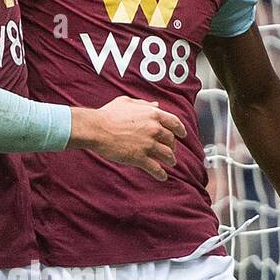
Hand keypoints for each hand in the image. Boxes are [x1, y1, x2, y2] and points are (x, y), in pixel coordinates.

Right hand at [69, 98, 185, 181]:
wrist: (96, 128)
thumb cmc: (108, 114)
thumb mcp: (127, 102)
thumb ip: (144, 104)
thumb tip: (156, 105)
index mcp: (153, 114)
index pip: (174, 123)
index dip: (180, 130)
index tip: (182, 134)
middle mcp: (154, 129)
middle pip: (171, 140)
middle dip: (173, 147)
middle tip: (171, 150)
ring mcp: (148, 144)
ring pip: (167, 155)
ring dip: (170, 160)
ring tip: (170, 163)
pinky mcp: (140, 158)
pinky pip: (156, 168)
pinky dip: (161, 174)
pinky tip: (162, 176)